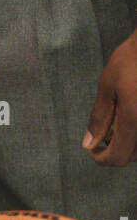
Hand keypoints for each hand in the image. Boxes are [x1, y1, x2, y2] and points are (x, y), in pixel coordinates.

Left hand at [83, 28, 136, 164]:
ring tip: (118, 120)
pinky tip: (130, 115)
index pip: (118, 158)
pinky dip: (136, 133)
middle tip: (103, 131)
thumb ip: (99, 118)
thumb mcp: (107, 85)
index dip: (102, 158)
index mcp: (134, 119)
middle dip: (114, 149)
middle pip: (132, 156)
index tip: (92, 150)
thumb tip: (88, 144)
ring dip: (128, 144)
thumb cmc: (131, 60)